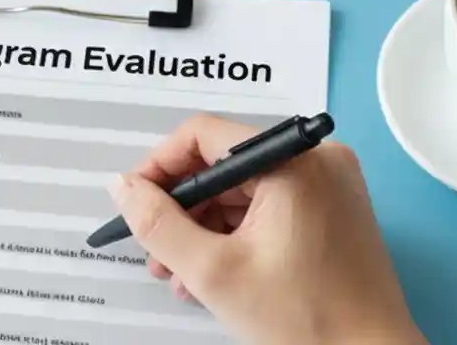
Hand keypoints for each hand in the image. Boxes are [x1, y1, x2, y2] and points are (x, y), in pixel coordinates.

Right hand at [109, 115, 426, 344]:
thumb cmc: (311, 321)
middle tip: (155, 250)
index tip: (135, 201)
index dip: (159, 167)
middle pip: (222, 163)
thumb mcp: (213, 272)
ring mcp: (329, 183)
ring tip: (180, 273)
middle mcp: (316, 158)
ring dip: (204, 226)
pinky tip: (214, 271)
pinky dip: (237, 232)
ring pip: (243, 187)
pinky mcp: (333, 207)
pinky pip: (269, 204)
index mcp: (293, 161)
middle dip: (182, 209)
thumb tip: (123, 188)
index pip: (203, 135)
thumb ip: (158, 224)